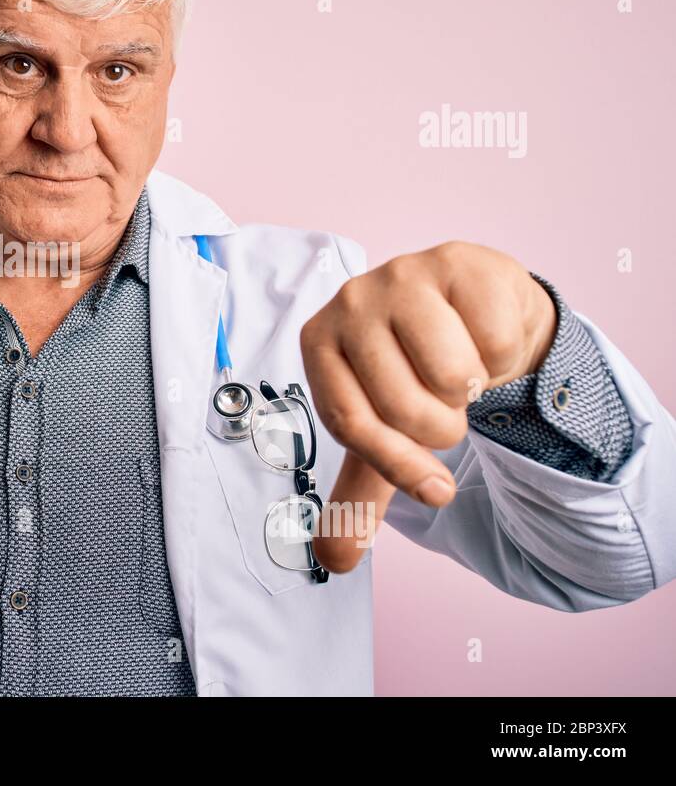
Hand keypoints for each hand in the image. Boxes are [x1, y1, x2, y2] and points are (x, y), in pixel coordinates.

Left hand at [300, 241, 556, 573]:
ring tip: (460, 371)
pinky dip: (502, 356)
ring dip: (473, 391)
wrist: (471, 310)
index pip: (349, 421)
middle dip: (442, 428)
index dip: (397, 466)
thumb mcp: (384, 432)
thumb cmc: (416, 372)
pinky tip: (482, 337)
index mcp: (317, 341)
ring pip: (454, 375)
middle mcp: (350, 300)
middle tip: (447, 409)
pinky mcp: (456, 260)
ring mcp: (401, 274)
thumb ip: (359, 494)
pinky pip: (494, 341)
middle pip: (403, 405)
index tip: (438, 493)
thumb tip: (335, 560)